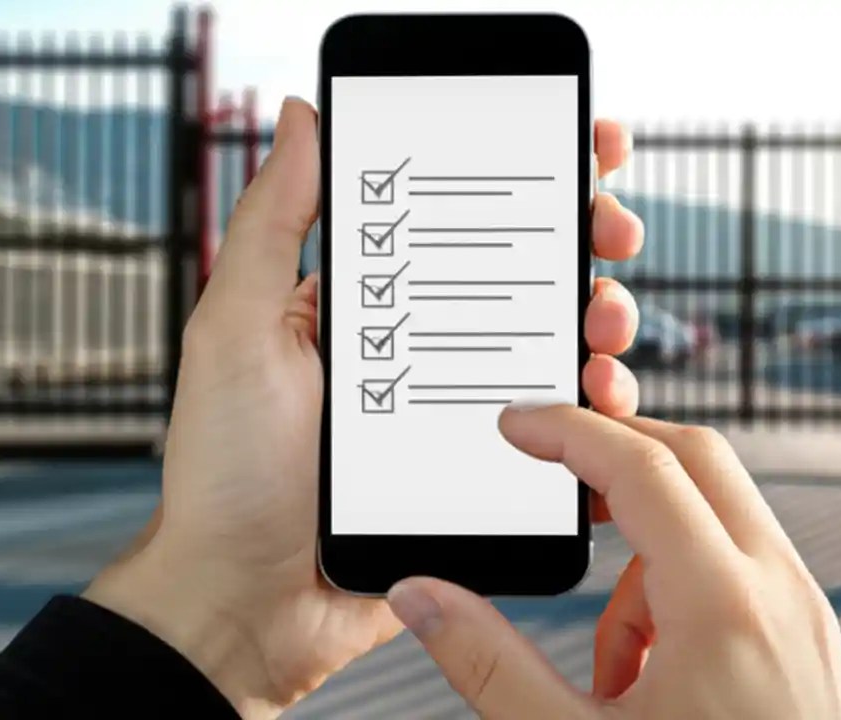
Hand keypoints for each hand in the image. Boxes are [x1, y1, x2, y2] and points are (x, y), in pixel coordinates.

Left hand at [79, 98, 645, 718]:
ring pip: (559, 360)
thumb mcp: (234, 329)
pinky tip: (609, 414)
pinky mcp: (488, 484)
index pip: (462, 225)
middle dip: (586, 249)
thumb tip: (303, 117)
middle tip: (613, 239)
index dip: (531, 183)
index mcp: (370, 308)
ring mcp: (462, 421)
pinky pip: (564, 446)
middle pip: (530, 285)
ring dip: (603, 332)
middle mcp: (424, 356)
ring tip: (603, 339)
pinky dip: (600, 426)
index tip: (585, 154)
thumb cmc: (226, 472)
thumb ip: (272, 223)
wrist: (244, 605)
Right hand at [387, 405, 840, 719]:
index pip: (642, 465)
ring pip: (720, 514)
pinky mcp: (809, 634)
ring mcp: (805, 610)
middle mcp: (780, 589)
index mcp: (725, 605)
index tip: (514, 425)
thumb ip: (487, 663)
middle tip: (556, 488)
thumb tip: (420, 597)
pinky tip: (655, 677)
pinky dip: (685, 586)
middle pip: (698, 457)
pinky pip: (739, 566)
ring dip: (648, 549)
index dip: (567, 432)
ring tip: (615, 664)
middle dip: (617, 459)